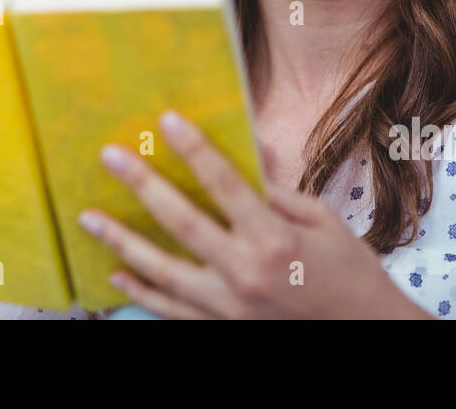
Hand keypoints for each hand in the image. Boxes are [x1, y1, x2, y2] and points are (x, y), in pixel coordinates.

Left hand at [78, 110, 433, 318]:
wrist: (366, 334)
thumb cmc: (350, 273)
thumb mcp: (323, 220)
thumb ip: (277, 191)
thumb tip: (244, 158)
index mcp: (275, 238)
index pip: (225, 183)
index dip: (194, 149)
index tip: (167, 121)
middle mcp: (247, 272)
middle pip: (182, 221)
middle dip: (143, 184)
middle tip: (111, 157)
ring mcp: (230, 306)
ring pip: (163, 271)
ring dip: (122, 241)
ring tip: (89, 219)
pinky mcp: (224, 329)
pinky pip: (171, 310)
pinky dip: (141, 293)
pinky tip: (117, 274)